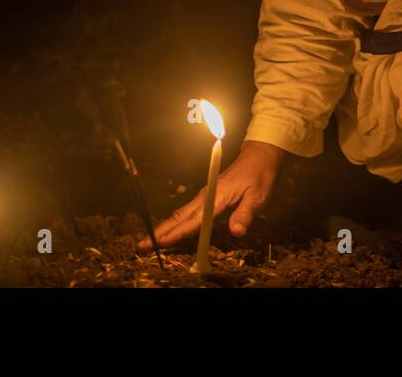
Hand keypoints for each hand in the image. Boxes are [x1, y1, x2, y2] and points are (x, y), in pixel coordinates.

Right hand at [138, 139, 283, 250]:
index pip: (195, 219)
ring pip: (180, 214)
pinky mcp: (206, 196)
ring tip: (149, 241)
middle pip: (180, 216)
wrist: (258, 156)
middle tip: (142, 245)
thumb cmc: (259, 176)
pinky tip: (168, 231)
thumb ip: (246, 214)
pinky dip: (175, 223)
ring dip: (164, 228)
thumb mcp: (258, 196)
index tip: (161, 242)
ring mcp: (204, 195)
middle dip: (160, 232)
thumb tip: (236, 232)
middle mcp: (206, 196)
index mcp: (217, 197)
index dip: (178, 232)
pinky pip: (187, 212)